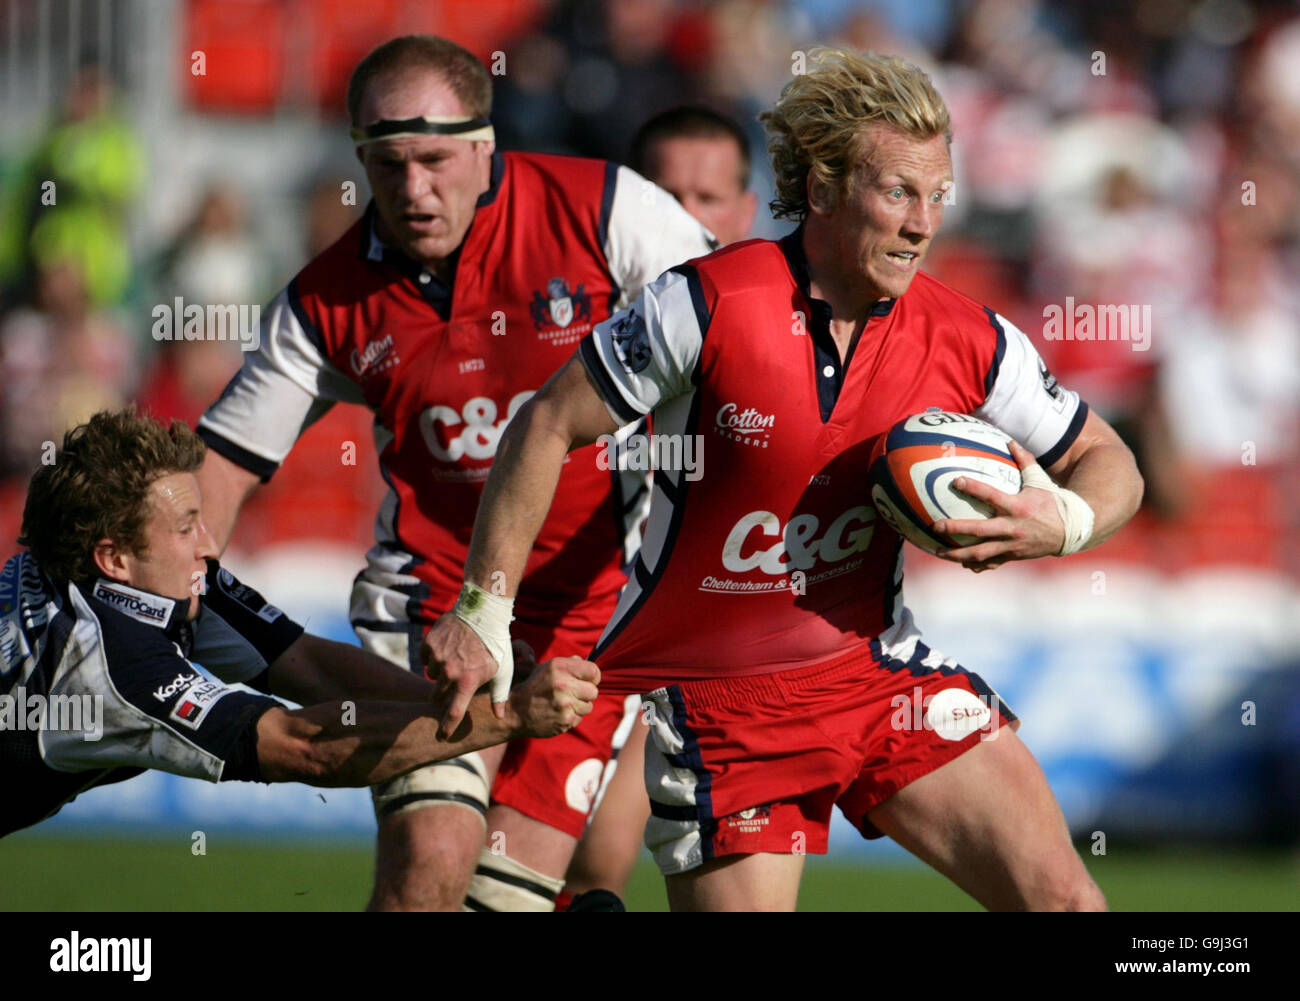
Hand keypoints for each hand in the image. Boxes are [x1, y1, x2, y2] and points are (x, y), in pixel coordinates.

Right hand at [422, 615, 509, 738]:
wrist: (483, 612)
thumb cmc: (496, 644)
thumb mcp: (503, 671)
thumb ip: (499, 695)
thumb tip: (499, 717)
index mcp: (468, 681)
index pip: (454, 712)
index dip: (447, 728)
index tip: (441, 737)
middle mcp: (450, 672)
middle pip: (437, 696)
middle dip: (442, 695)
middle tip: (452, 684)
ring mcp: (438, 657)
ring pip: (431, 676)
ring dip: (439, 674)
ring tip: (454, 660)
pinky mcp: (429, 644)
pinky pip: (424, 659)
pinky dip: (432, 657)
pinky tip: (446, 649)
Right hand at [511, 657, 600, 737]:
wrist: (514, 712)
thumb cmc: (533, 687)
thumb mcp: (547, 668)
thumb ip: (569, 663)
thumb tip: (586, 662)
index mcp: (559, 667)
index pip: (594, 671)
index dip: (592, 677)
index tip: (587, 681)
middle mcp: (563, 684)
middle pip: (593, 691)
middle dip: (585, 693)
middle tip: (573, 694)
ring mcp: (565, 703)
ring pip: (588, 706)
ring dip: (579, 706)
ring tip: (563, 704)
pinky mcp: (565, 720)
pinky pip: (579, 718)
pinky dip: (571, 717)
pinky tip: (558, 713)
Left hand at [933, 440, 1064, 571]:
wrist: (1071, 531)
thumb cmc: (1052, 502)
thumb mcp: (1040, 480)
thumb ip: (1025, 461)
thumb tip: (1010, 442)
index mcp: (1017, 506)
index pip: (991, 495)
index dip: (973, 488)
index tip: (955, 481)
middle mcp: (1013, 527)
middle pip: (979, 530)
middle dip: (955, 528)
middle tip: (935, 526)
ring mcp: (1012, 545)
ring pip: (981, 553)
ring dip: (957, 554)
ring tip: (938, 551)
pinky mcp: (1013, 556)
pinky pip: (991, 563)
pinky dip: (975, 564)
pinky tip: (960, 562)